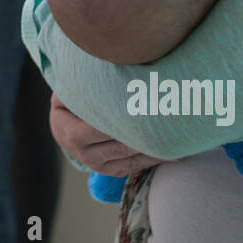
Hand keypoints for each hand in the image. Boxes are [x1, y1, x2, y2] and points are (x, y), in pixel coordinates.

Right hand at [49, 92, 173, 174]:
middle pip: (122, 145)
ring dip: (156, 149)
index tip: (148, 107)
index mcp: (73, 134)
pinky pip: (137, 166)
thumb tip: (103, 71)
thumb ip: (80, 86)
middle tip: (171, 121)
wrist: (62, 128)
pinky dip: (156, 159)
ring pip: (133, 158)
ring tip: (180, 138)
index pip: (102, 128)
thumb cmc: (68, 103)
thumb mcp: (66, 93)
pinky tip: (175, 152)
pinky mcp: (112, 171)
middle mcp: (85, 154)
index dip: (124, 120)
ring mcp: (99, 166)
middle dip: (146, 133)